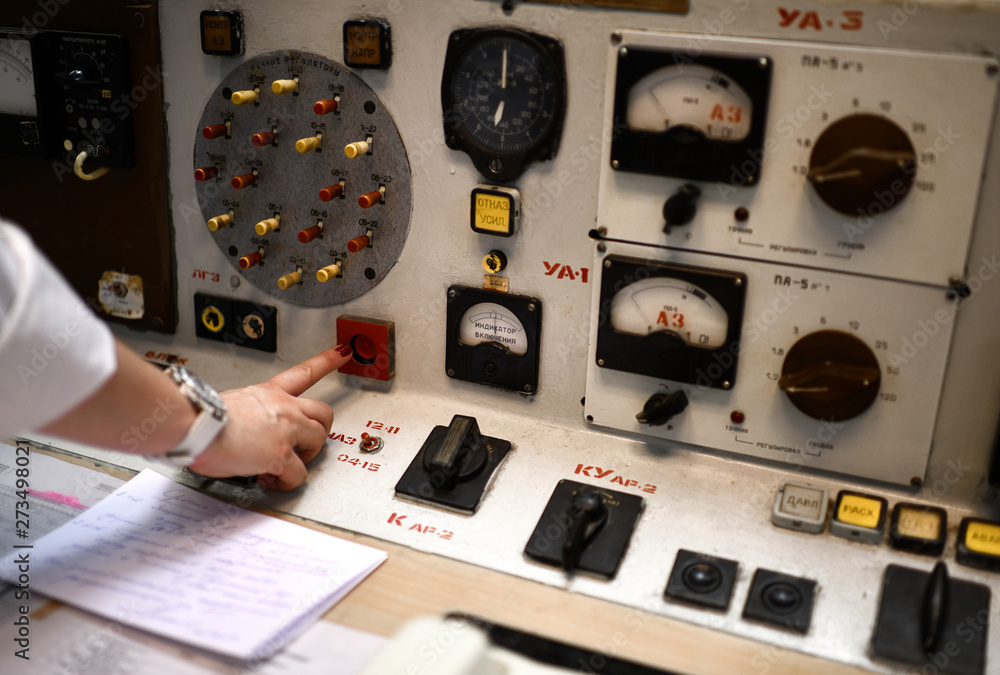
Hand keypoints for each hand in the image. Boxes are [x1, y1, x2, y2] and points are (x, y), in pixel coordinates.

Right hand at [187, 345, 352, 490]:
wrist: (194, 426)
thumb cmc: (201, 417)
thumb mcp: (229, 402)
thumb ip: (247, 411)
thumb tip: (240, 426)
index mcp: (269, 393)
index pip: (305, 372)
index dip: (327, 360)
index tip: (343, 352)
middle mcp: (283, 407)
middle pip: (324, 413)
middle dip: (320, 430)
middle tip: (305, 445)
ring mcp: (286, 430)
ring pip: (318, 442)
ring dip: (305, 458)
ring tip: (284, 465)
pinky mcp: (281, 455)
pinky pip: (298, 474)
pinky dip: (286, 482)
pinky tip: (270, 480)